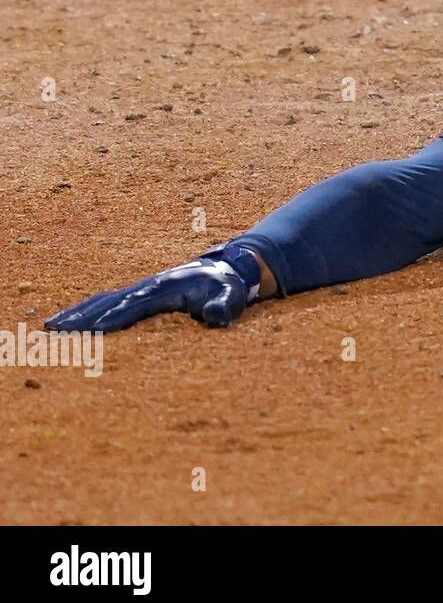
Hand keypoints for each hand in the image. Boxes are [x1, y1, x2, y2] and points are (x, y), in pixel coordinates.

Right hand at [45, 244, 262, 332]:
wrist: (225, 270)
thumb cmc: (227, 288)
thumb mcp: (232, 297)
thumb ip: (224, 307)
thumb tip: (217, 317)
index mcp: (166, 288)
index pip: (134, 305)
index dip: (115, 318)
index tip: (93, 331)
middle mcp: (147, 286)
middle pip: (109, 301)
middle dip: (83, 316)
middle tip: (56, 332)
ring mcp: (140, 288)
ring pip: (102, 299)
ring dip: (77, 312)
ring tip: (50, 327)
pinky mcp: (138, 293)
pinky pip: (106, 300)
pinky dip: (86, 308)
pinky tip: (69, 320)